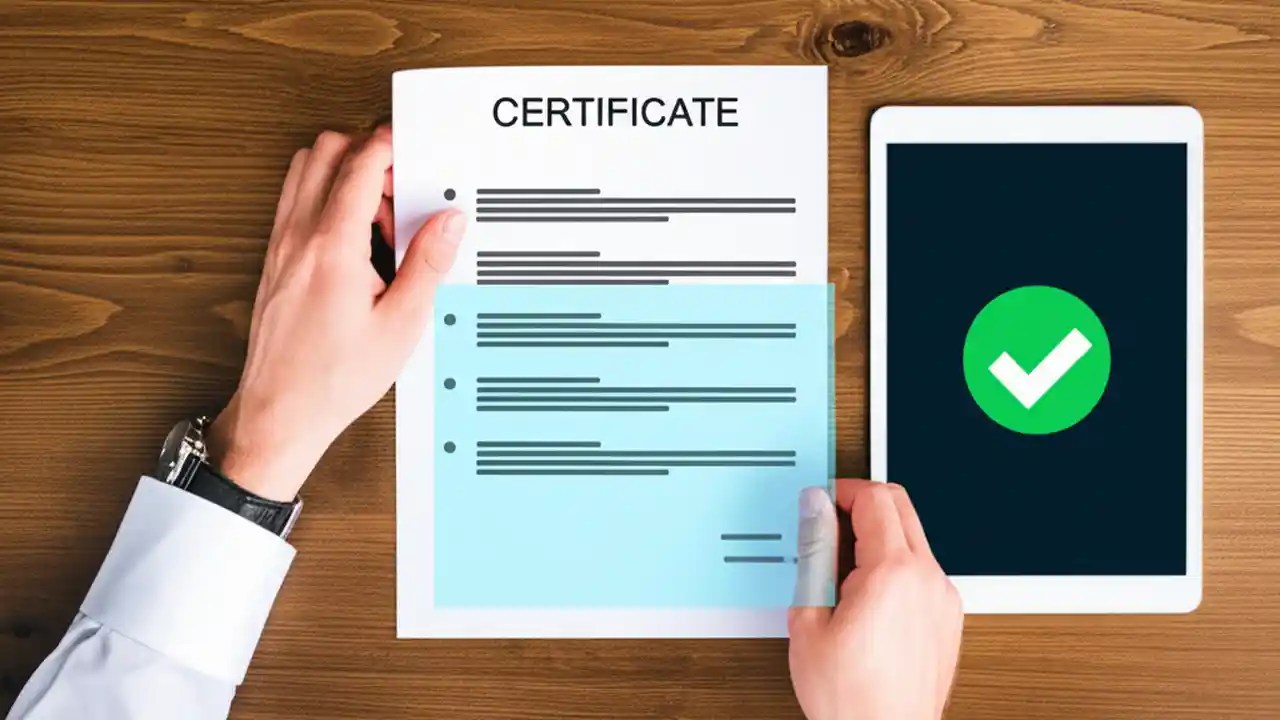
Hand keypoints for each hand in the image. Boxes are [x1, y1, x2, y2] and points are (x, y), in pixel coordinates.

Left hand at [206, 127, 465, 501]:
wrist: (281, 412)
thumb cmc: (335, 379)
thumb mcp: (401, 325)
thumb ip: (427, 264)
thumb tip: (448, 222)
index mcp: (332, 248)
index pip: (360, 163)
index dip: (391, 145)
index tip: (415, 151)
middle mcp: (299, 236)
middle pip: (327, 150)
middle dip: (369, 154)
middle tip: (400, 193)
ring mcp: (281, 244)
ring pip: (306, 168)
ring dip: (345, 174)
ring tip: (379, 219)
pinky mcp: (275, 257)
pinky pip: (297, 200)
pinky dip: (327, 198)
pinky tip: (355, 239)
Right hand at [788, 480, 963, 719]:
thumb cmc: (850, 696)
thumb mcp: (810, 619)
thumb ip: (813, 554)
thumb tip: (815, 512)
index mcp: (893, 573)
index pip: (874, 498)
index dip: (842, 491)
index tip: (821, 502)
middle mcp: (928, 578)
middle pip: (901, 506)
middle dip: (863, 503)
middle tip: (830, 526)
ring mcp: (943, 597)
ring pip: (914, 537)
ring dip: (880, 536)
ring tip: (843, 574)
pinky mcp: (948, 616)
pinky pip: (923, 570)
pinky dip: (896, 566)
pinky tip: (868, 598)